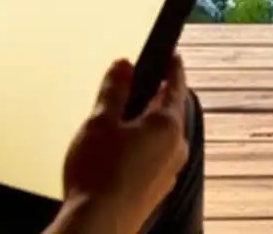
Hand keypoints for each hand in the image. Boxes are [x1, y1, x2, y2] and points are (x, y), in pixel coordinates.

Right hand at [56, 55, 189, 233]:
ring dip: (148, 124)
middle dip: (156, 97)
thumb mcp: (100, 121)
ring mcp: (168, 172)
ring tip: (125, 118)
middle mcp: (175, 149)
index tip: (173, 56)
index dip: (173, 68)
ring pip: (163, 138)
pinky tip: (123, 151)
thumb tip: (124, 65)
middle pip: (170, 112)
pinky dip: (144, 147)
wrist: (97, 224)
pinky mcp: (156, 191)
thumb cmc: (98, 175)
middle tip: (143, 83)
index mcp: (167, 126)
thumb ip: (114, 90)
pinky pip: (155, 158)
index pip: (176, 86)